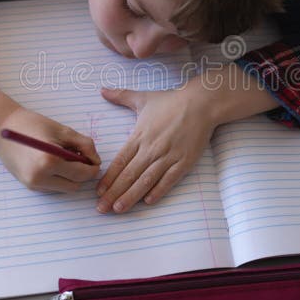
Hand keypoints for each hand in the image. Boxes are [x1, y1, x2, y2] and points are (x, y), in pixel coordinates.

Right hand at [0, 106, 100, 191]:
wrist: (2, 128)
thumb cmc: (32, 125)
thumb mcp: (63, 130)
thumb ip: (85, 145)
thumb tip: (96, 160)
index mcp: (49, 161)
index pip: (82, 174)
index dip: (93, 168)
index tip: (94, 161)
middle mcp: (40, 177)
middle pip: (75, 185)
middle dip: (82, 173)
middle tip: (79, 156)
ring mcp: (33, 183)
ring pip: (65, 188)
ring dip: (70, 176)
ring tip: (63, 157)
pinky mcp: (29, 186)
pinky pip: (53, 187)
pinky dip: (58, 178)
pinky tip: (52, 162)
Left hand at [95, 86, 217, 213]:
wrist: (201, 103)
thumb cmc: (172, 101)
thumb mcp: (143, 97)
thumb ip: (121, 96)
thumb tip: (102, 90)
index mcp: (140, 135)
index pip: (120, 161)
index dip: (108, 178)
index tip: (98, 191)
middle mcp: (152, 148)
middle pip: (129, 175)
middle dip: (114, 193)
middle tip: (102, 208)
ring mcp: (168, 156)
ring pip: (146, 180)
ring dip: (131, 196)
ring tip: (119, 209)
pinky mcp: (184, 161)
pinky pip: (169, 180)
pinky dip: (158, 191)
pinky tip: (148, 202)